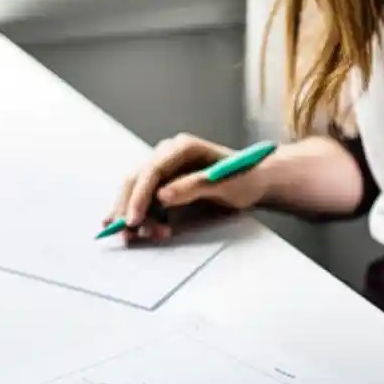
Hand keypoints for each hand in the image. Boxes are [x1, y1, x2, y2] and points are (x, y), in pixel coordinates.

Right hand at [106, 133, 271, 242]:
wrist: (254, 182)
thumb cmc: (245, 179)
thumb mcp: (225, 184)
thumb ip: (194, 187)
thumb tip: (162, 196)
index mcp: (182, 147)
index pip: (151, 171)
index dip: (139, 197)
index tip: (133, 220)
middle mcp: (167, 154)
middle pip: (136, 180)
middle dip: (130, 209)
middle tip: (129, 234)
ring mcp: (164, 169)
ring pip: (136, 191)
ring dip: (135, 216)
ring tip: (147, 236)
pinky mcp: (163, 184)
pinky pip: (143, 200)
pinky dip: (140, 217)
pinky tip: (141, 231)